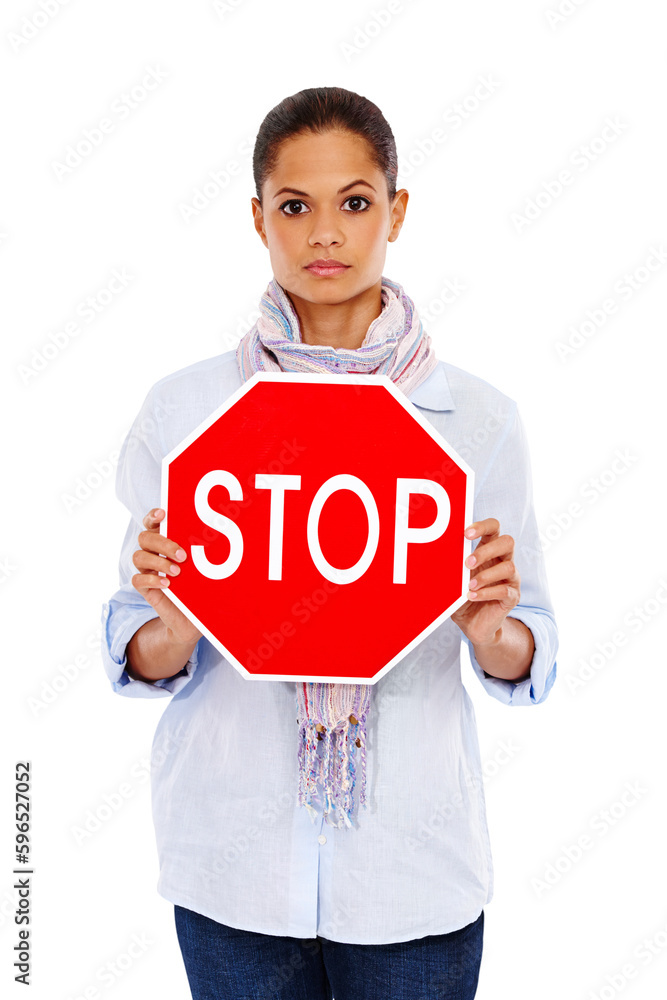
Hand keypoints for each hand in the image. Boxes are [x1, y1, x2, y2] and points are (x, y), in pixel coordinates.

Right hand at [131, 508, 201, 645]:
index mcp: (166, 541)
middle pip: (145, 537)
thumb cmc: (202, 587)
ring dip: (158, 561)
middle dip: (163, 543)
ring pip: (138, 556)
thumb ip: (210, 552)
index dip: (153, 515)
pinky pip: (137, 579)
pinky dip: (152, 579)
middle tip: (183, 555)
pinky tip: (168, 584)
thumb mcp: (207, 568)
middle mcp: (153, 553)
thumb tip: (232, 534)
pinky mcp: (145, 588)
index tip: (164, 514)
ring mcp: (148, 570)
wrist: (193, 619)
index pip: (152, 522)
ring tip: (177, 571)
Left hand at [450, 517, 520, 646]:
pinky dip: (486, 593)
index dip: (482, 526)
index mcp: (489, 550)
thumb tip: (432, 554)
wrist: (471, 624)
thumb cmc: (460, 596)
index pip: (494, 528)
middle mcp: (503, 561)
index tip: (466, 533)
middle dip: (486, 550)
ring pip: (509, 567)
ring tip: (469, 585)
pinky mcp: (512, 597)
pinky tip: (472, 596)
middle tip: (467, 563)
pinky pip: (505, 590)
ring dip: (485, 576)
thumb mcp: (452, 579)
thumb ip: (448, 565)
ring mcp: (510, 579)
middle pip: (507, 542)